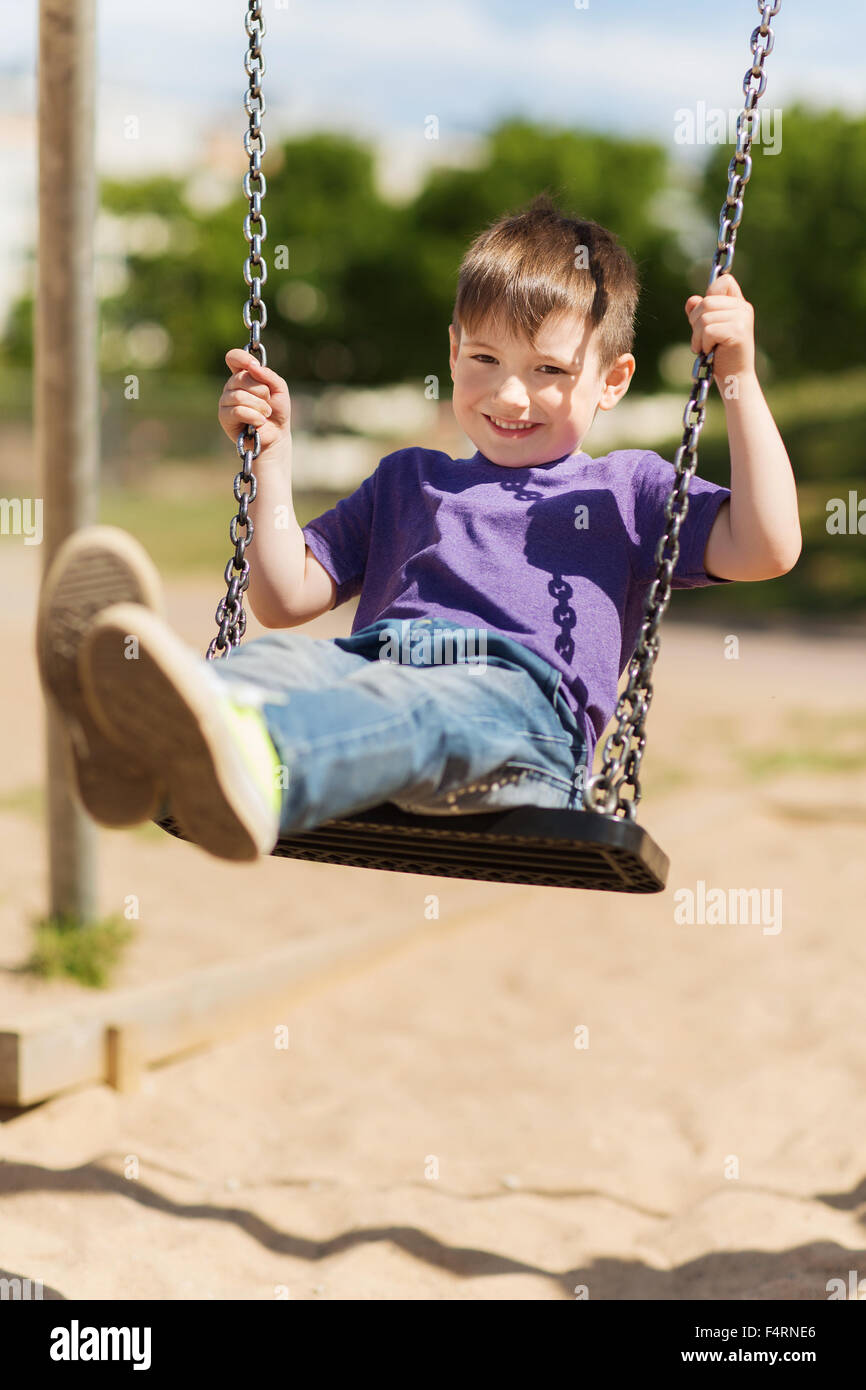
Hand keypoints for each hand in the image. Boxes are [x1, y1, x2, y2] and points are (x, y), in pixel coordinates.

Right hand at [219, 348, 291, 451]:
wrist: (277, 434)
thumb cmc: (277, 410)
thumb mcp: (279, 389)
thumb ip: (268, 375)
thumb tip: (253, 367)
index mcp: (243, 375)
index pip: (234, 358)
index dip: (242, 358)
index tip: (254, 366)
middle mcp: (231, 386)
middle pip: (240, 378)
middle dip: (261, 390)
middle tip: (268, 401)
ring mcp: (225, 401)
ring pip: (239, 396)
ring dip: (259, 406)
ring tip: (266, 413)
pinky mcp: (224, 417)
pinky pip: (238, 411)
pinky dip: (254, 416)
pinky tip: (260, 422)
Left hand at [685, 274, 754, 388]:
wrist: (734, 378)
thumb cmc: (721, 355)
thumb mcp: (707, 330)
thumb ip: (700, 313)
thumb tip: (692, 300)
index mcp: (739, 304)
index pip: (723, 281)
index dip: (709, 295)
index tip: (706, 317)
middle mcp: (743, 308)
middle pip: (707, 301)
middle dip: (695, 322)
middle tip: (700, 340)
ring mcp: (742, 319)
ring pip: (704, 317)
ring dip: (698, 336)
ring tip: (705, 348)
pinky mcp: (738, 331)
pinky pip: (708, 330)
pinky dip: (703, 343)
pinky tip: (709, 351)